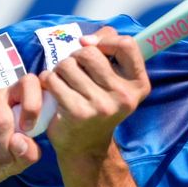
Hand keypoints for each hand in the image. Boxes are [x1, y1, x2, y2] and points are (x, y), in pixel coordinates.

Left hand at [39, 27, 150, 157]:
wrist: (86, 145)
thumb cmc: (98, 103)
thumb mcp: (114, 79)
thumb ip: (109, 50)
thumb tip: (86, 41)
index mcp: (138, 84)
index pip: (127, 45)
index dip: (106, 40)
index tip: (92, 47)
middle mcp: (124, 96)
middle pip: (90, 53)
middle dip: (76, 57)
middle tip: (75, 71)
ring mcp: (102, 106)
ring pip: (68, 65)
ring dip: (60, 70)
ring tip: (65, 83)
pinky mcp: (78, 112)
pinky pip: (54, 80)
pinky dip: (49, 81)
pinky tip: (54, 90)